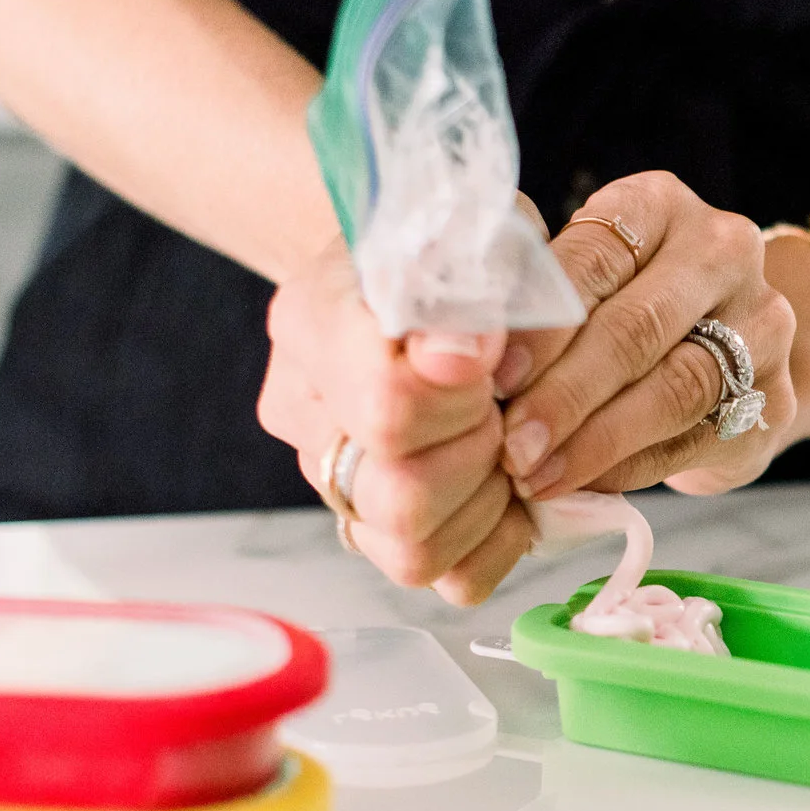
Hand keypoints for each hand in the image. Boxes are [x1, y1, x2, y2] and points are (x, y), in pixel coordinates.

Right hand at [256, 234, 535, 605]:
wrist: (422, 277)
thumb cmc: (456, 253)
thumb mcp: (478, 232)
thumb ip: (475, 282)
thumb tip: (461, 354)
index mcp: (314, 322)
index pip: (385, 403)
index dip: (461, 392)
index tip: (492, 352)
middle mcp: (306, 413)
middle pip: (396, 494)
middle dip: (478, 452)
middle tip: (499, 404)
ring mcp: (332, 482)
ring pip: (414, 549)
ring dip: (486, 500)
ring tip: (500, 440)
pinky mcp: (375, 532)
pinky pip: (447, 577)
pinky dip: (493, 540)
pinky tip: (504, 488)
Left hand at [500, 172, 798, 499]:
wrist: (734, 348)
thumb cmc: (625, 306)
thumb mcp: (580, 278)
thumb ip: (530, 296)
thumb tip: (455, 341)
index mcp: (658, 206)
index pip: (594, 258)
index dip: (542, 323)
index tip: (493, 375)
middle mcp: (722, 252)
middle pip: (637, 327)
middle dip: (565, 394)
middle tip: (512, 446)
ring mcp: (762, 324)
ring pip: (674, 389)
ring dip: (596, 441)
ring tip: (538, 476)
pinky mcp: (776, 395)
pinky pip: (696, 438)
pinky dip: (631, 466)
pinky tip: (584, 484)